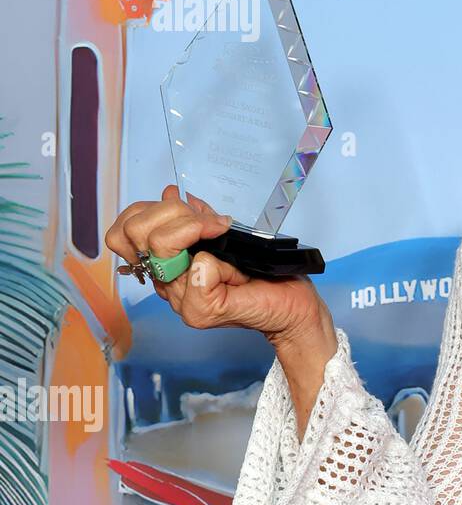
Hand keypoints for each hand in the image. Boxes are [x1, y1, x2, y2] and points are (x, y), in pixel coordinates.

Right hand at [104, 185, 332, 349]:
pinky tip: (236, 274)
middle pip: (136, 231)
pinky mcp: (200, 311)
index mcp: (164, 261)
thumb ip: (194, 218)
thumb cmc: (263, 271)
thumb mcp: (224, 234)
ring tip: (225, 245)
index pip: (125, 228)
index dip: (155, 209)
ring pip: (164, 246)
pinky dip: (222, 264)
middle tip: (214, 225)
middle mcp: (164, 282)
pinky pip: (199, 270)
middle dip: (176, 214)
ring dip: (201, 235)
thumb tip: (171, 193)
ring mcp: (178, 300)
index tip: (193, 213)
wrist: (292, 304)